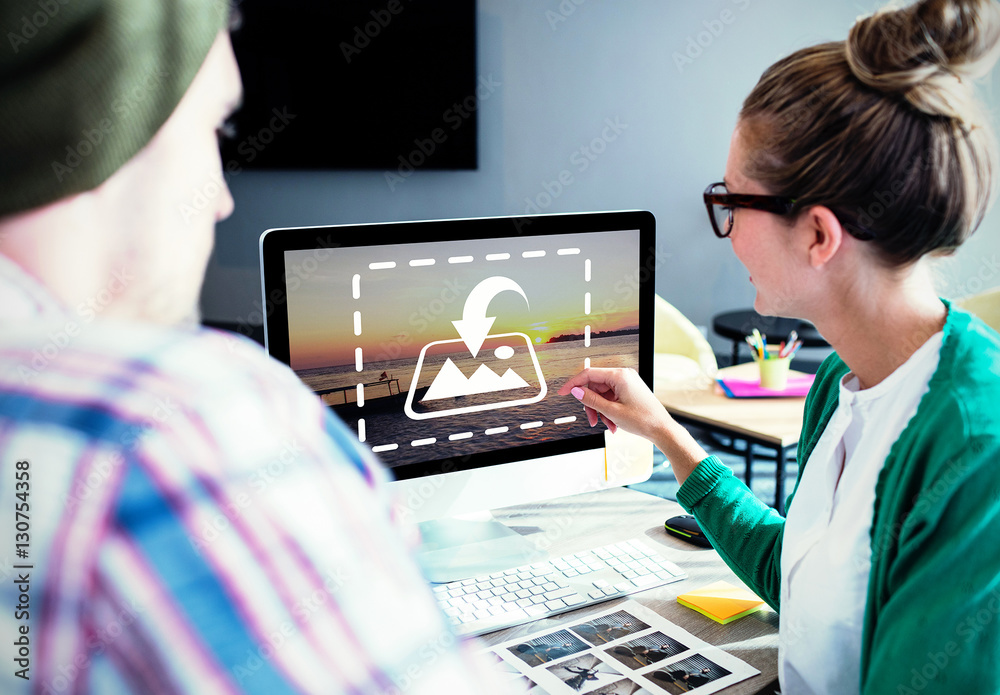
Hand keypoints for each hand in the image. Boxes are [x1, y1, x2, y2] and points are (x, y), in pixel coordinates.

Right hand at [558, 367, 707, 483]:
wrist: (662, 429)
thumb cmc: (643, 420)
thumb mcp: (612, 411)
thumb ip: (591, 399)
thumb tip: (576, 391)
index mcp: (620, 376)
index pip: (589, 374)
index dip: (574, 384)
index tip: (563, 392)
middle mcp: (623, 375)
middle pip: (595, 386)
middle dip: (592, 405)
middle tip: (592, 420)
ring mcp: (626, 383)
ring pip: (602, 394)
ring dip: (601, 411)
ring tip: (607, 425)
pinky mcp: (629, 390)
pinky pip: (611, 398)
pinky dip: (609, 411)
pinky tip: (613, 424)